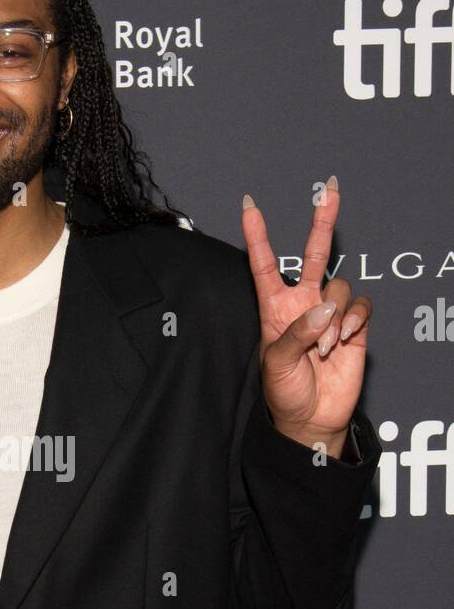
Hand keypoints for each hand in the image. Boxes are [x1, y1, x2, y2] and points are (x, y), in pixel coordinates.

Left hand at [240, 178, 371, 456]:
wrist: (312, 418)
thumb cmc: (284, 391)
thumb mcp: (278, 363)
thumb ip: (298, 332)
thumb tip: (326, 308)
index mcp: (274, 308)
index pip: (264, 264)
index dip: (258, 236)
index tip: (249, 205)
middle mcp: (303, 303)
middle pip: (314, 253)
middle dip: (322, 221)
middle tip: (329, 190)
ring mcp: (330, 312)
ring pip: (339, 287)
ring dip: (334, 318)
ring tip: (325, 347)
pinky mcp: (354, 325)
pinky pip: (360, 305)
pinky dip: (355, 320)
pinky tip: (345, 339)